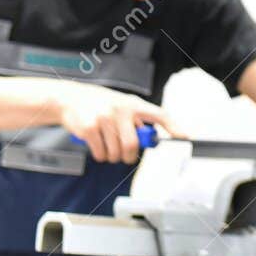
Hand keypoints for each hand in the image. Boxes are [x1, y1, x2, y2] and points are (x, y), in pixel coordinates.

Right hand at [53, 83, 177, 164]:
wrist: (70, 98)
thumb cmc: (100, 104)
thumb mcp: (121, 104)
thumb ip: (136, 119)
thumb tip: (150, 140)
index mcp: (133, 104)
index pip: (159, 115)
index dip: (173, 126)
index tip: (184, 137)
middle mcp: (120, 110)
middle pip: (132, 145)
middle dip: (128, 156)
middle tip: (124, 157)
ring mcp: (104, 118)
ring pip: (115, 152)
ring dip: (112, 157)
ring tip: (107, 148)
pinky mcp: (89, 128)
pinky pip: (100, 153)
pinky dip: (100, 156)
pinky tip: (97, 147)